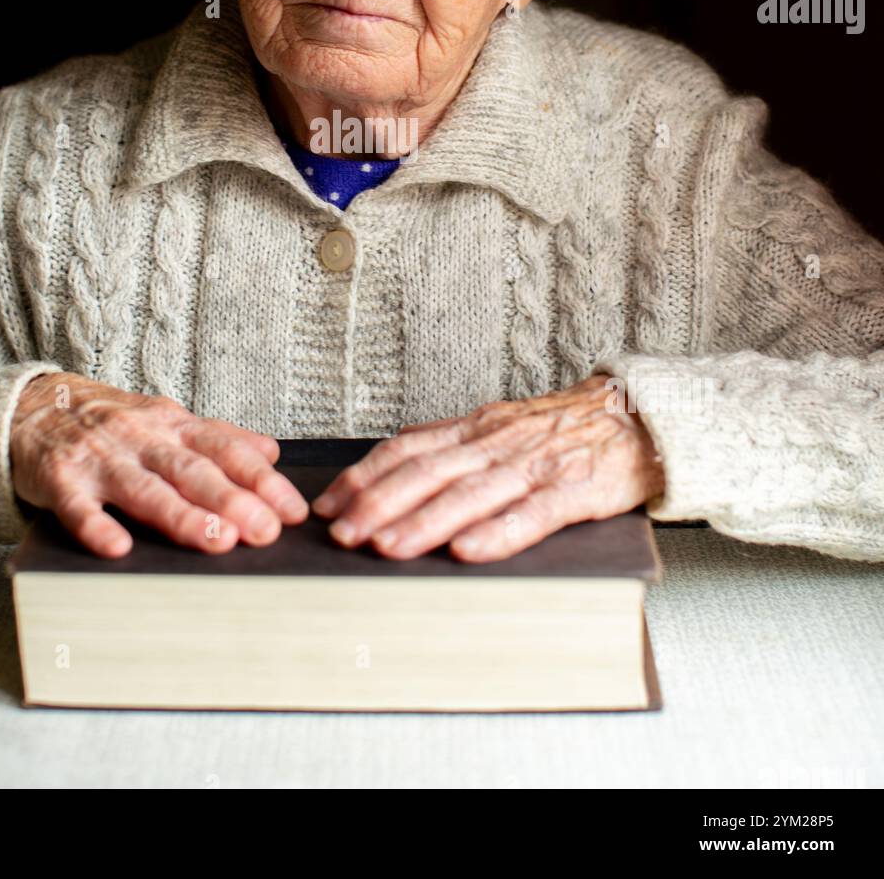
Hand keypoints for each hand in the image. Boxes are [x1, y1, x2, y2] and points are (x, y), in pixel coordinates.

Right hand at [10, 372, 308, 557]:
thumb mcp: (166, 419)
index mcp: (172, 424)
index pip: (225, 450)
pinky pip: (79, 506)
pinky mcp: (61, 480)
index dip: (261, 480)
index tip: (292, 510)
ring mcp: (101, 459)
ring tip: (216, 540)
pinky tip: (118, 548)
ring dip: (182, 515)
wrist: (34, 405)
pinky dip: (96, 527)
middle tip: (265, 531)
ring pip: (146, 489)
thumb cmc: (111, 421)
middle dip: (232, 500)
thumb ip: (217, 437)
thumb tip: (271, 452)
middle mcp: (141, 438)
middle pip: (192, 470)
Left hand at [311, 374, 664, 561]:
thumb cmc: (565, 429)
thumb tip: (394, 462)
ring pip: (468, 494)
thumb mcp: (501, 425)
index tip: (328, 504)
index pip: (407, 449)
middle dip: (378, 504)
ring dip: (422, 523)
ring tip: (386, 548)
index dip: (364, 476)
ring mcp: (535, 466)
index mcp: (477, 428)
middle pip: (427, 472)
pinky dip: (495, 533)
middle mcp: (498, 443)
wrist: (638, 416)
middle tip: (342, 534)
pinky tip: (465, 552)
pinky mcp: (574, 490)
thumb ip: (454, 444)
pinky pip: (530, 514)